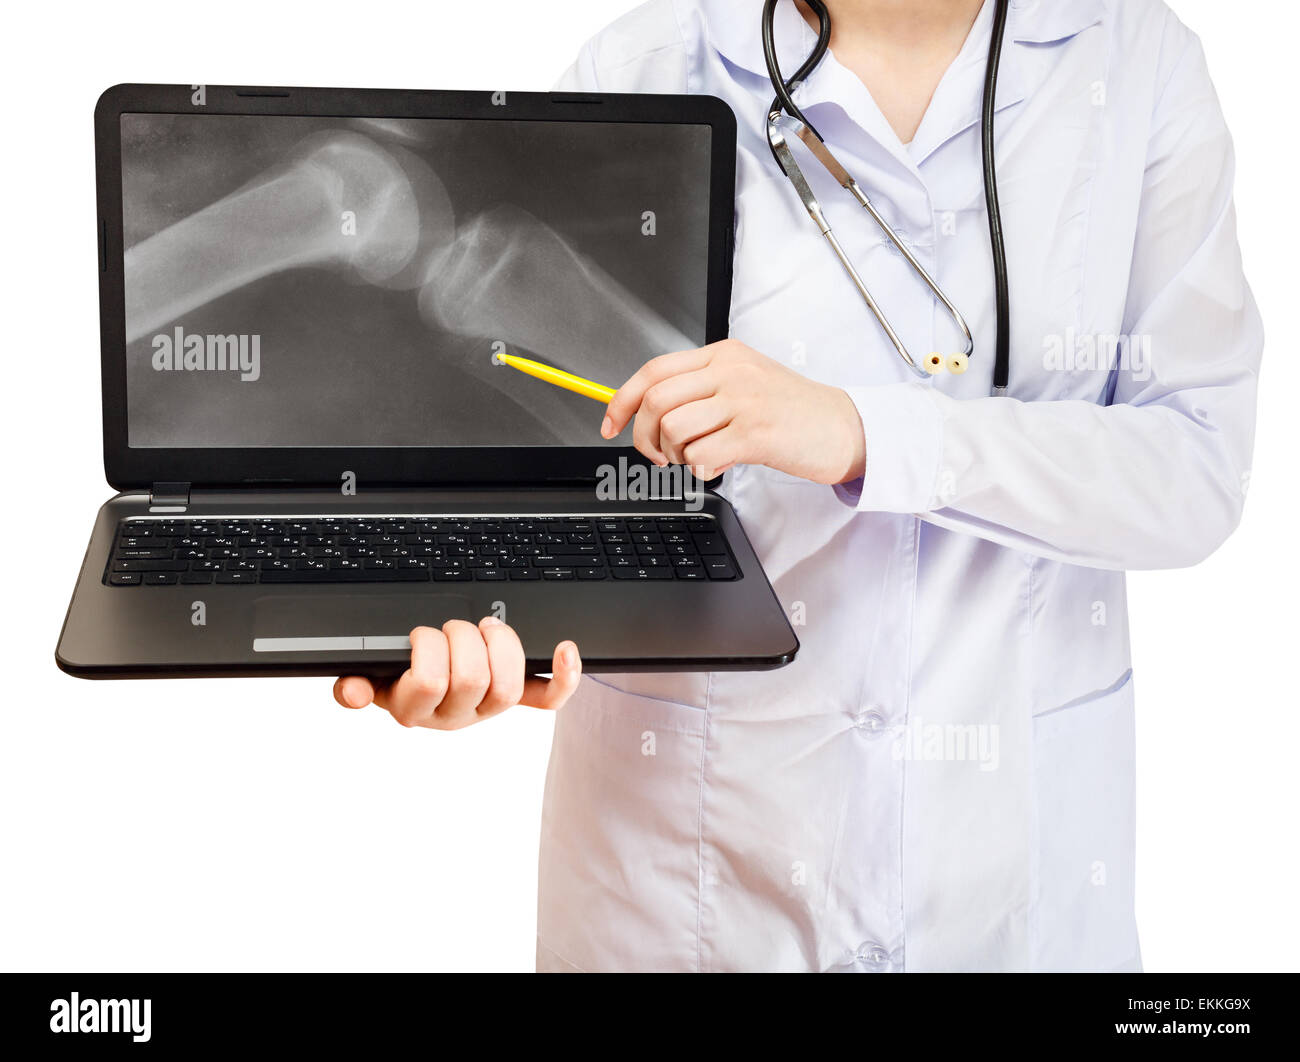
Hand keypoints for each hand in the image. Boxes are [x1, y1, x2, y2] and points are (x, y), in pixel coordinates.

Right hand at [333, 618, 580, 729]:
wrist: (419, 689)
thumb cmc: (395, 675)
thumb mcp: (369, 677)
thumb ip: (355, 682)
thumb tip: (353, 691)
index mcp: (415, 708)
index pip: (430, 681)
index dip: (428, 647)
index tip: (420, 634)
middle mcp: (454, 714)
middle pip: (473, 678)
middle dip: (463, 637)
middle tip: (453, 628)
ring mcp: (488, 709)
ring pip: (507, 686)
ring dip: (500, 645)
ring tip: (487, 628)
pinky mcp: (516, 700)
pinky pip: (547, 699)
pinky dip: (562, 676)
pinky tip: (565, 649)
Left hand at [600, 339, 865, 484]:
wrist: (845, 427)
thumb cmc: (795, 411)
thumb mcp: (746, 383)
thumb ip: (703, 391)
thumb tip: (652, 414)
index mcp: (722, 354)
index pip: (653, 371)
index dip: (621, 400)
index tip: (610, 424)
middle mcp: (730, 371)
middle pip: (656, 400)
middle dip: (644, 436)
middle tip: (658, 455)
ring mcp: (743, 400)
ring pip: (673, 428)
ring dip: (673, 455)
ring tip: (695, 459)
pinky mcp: (755, 433)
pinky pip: (701, 454)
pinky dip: (698, 468)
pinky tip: (716, 466)